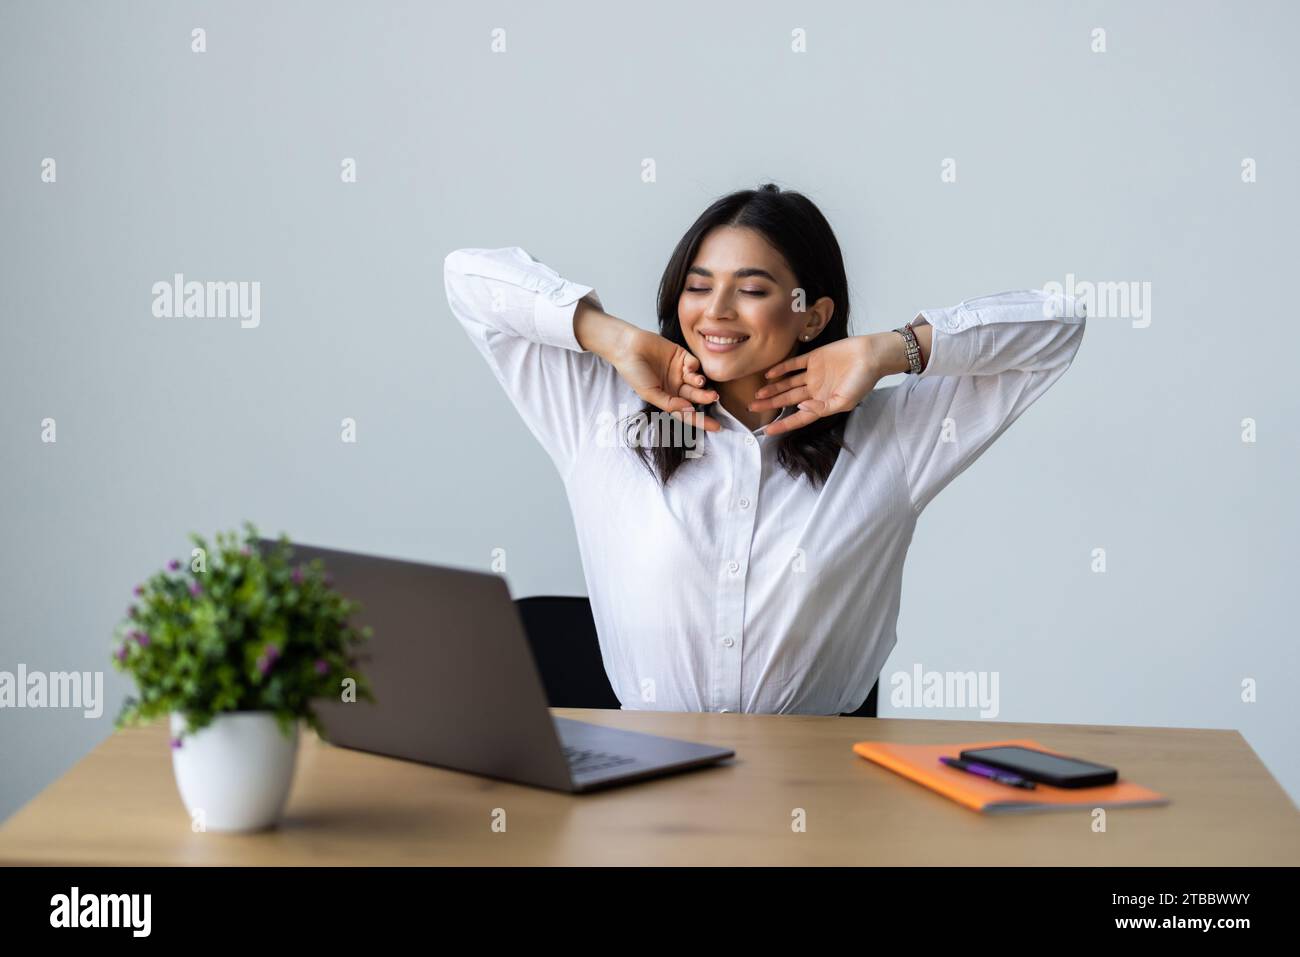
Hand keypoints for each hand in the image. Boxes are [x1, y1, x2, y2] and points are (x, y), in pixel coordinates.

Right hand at [609, 329, 721, 431]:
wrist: (627, 347)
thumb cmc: (634, 372)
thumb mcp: (649, 392)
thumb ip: (669, 403)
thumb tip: (690, 411)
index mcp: (667, 398)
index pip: (687, 412)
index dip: (701, 420)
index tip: (717, 427)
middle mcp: (675, 386)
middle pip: (695, 396)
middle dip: (704, 398)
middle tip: (713, 397)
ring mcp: (679, 371)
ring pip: (696, 381)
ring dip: (701, 383)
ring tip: (700, 382)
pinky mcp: (681, 356)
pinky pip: (694, 364)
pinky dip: (694, 366)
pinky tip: (689, 366)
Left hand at [750, 336, 881, 436]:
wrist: (871, 354)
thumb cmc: (863, 380)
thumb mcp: (845, 401)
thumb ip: (822, 407)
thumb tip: (801, 409)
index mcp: (823, 403)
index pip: (799, 417)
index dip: (783, 424)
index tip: (767, 431)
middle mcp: (816, 390)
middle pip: (788, 400)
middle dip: (771, 405)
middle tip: (752, 408)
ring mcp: (814, 374)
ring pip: (788, 384)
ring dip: (773, 389)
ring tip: (757, 394)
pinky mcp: (814, 358)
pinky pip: (794, 365)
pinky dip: (781, 369)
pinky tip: (769, 375)